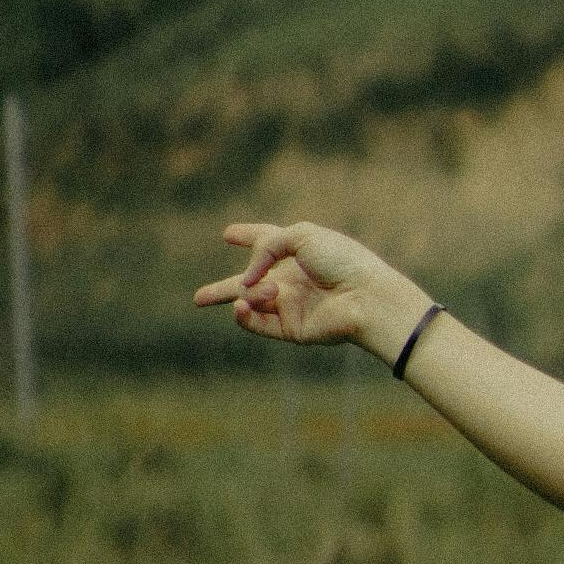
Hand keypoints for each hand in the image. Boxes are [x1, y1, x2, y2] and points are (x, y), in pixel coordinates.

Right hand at [198, 217, 420, 355]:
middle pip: (249, 284)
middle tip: (198, 298)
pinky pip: (255, 323)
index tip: (229, 234)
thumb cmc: (342, 261)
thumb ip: (266, 247)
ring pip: (249, 302)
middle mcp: (292, 280)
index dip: (249, 236)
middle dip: (223, 290)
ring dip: (249, 293)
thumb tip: (247, 278)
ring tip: (270, 289)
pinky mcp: (289, 329)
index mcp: (299, 252)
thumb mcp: (302, 235)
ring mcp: (289, 305)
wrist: (365, 296)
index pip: (268, 241)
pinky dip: (244, 314)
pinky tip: (244, 303)